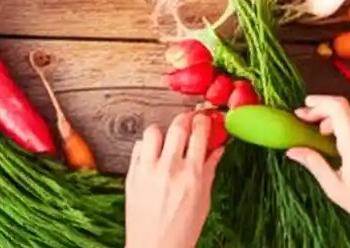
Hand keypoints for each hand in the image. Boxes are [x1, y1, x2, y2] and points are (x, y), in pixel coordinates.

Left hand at [124, 112, 224, 247]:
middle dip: (186, 119)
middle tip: (189, 122)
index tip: (205, 119)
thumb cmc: (182, 230)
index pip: (199, 134)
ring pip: (153, 131)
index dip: (203, 121)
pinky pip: (137, 147)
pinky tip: (153, 155)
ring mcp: (148, 170)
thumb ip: (209, 170)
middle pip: (177, 125)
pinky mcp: (131, 175)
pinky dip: (146, 147)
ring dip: (163, 132)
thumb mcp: (203, 201)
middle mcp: (169, 168)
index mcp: (192, 175)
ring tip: (168, 141)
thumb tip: (217, 149)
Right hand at [286, 95, 349, 247]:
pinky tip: (339, 141)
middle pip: (343, 110)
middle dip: (321, 112)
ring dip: (333, 120)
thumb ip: (314, 164)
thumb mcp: (335, 188)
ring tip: (320, 134)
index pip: (338, 108)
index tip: (303, 109)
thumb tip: (293, 151)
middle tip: (305, 121)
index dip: (318, 103)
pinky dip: (346, 126)